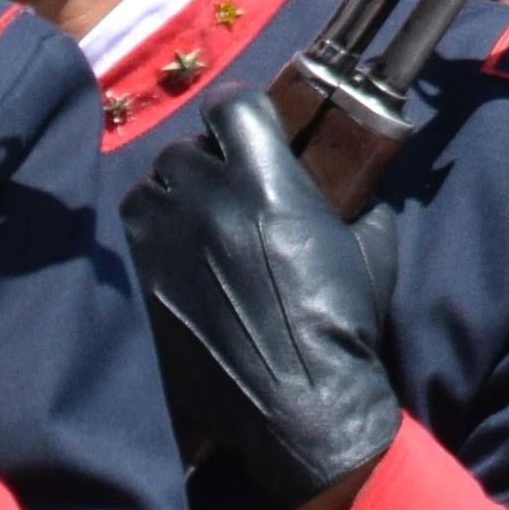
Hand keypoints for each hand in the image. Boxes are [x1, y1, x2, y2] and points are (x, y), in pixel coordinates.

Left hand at [124, 91, 400, 509]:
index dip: (238, 110)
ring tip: (197, 220)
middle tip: (226, 186)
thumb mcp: (371, 246)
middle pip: (185, 149)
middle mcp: (208, 202)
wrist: (300, 405)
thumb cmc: (343, 326)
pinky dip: (156, 236)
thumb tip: (350, 178)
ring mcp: (168, 243)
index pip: (231, 104)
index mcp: (265, 181)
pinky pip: (137, 234)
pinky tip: (182, 258)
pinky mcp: (146, 283)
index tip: (243, 124)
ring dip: (172, 196)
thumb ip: (353, 198)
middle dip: (205, 161)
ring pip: (149, 188)